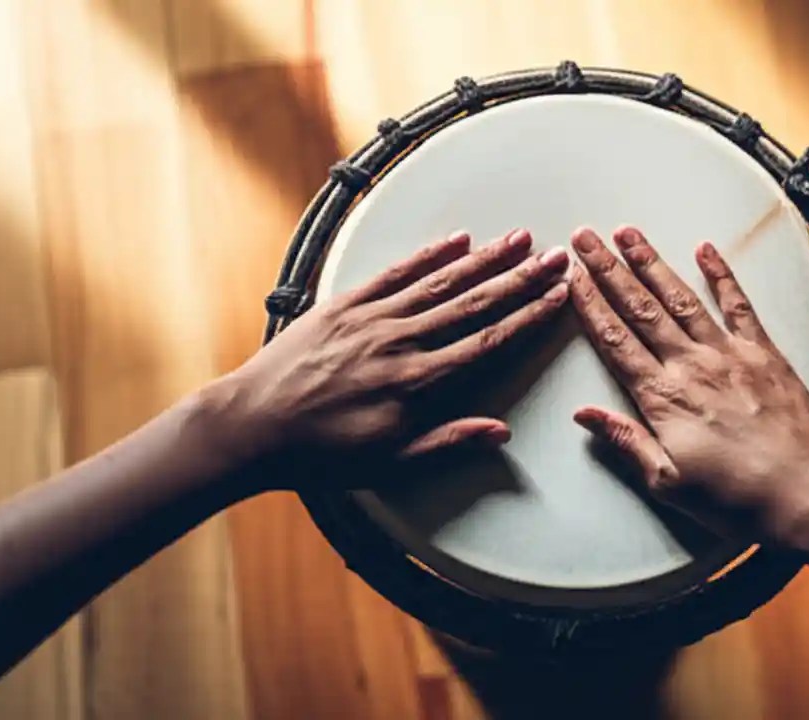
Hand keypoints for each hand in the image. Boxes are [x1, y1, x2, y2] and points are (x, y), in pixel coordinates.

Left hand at [210, 229, 569, 482]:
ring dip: (484, 259)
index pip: (487, 342)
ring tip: (519, 238)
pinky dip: (428, 255)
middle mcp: (399, 343)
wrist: (250, 427)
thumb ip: (447, 442)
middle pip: (473, 303)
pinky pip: (394, 274)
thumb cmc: (319, 454)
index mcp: (415, 384)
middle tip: (555, 256)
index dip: (528, 317)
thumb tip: (499, 432)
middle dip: (519, 278)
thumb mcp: (388, 463)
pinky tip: (457, 239)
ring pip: (440, 282)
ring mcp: (371, 320)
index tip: (558, 296)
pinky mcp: (343, 306)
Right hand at [567, 226, 808, 545]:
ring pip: (681, 298)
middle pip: (640, 308)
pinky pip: (738, 305)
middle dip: (609, 269)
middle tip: (585, 236)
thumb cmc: (735, 499)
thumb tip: (583, 413)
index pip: (615, 341)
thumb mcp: (667, 482)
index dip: (589, 305)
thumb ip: (625, 441)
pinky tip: (705, 248)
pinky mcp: (764, 353)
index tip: (570, 276)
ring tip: (628, 232)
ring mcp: (729, 354)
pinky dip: (721, 274)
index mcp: (663, 398)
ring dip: (652, 263)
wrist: (805, 493)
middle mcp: (691, 366)